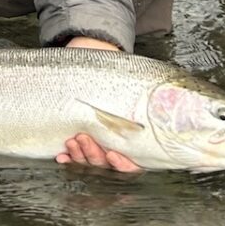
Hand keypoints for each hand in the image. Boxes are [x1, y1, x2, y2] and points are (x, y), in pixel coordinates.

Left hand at [54, 38, 140, 171]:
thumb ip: (141, 101)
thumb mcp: (131, 87)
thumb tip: (162, 102)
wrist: (94, 61)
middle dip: (94, 154)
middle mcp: (115, 145)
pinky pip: (74, 156)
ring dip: (80, 154)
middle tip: (84, 137)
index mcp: (134, 140)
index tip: (112, 154)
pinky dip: (67, 157)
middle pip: (106, 163)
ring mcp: (97, 144)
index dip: (122, 164)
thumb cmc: (116, 77)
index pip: (131, 164)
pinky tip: (62, 155)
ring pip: (89, 161)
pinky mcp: (80, 140)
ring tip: (73, 140)